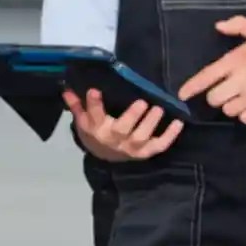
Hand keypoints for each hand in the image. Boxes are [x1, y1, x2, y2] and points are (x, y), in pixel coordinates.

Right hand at [62, 88, 184, 161]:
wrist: (105, 156)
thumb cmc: (95, 133)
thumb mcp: (83, 121)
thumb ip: (77, 106)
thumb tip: (67, 89)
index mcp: (97, 129)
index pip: (93, 116)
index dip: (93, 104)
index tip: (95, 90)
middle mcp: (114, 139)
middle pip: (122, 130)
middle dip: (132, 117)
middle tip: (142, 102)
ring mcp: (131, 147)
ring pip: (141, 137)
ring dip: (151, 123)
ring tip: (158, 108)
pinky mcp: (145, 152)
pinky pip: (159, 146)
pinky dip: (169, 136)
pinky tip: (178, 123)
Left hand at [177, 15, 245, 124]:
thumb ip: (238, 25)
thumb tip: (218, 26)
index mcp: (236, 61)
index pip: (207, 76)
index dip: (192, 87)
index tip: (182, 94)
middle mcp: (241, 81)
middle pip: (214, 98)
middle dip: (217, 94)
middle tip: (226, 88)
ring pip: (228, 110)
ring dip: (231, 104)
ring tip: (241, 95)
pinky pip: (243, 119)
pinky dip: (245, 113)